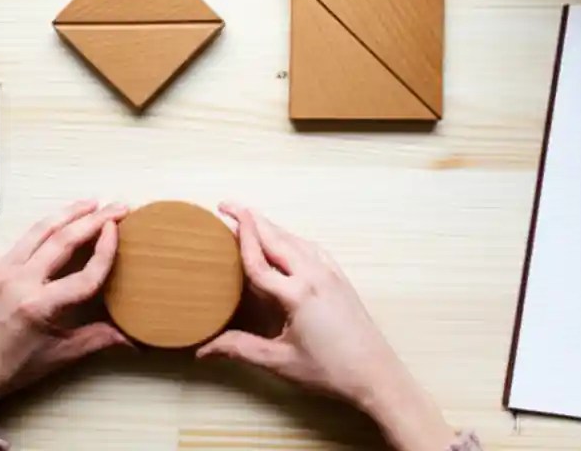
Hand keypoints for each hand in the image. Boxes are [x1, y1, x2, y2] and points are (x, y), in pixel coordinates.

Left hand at [0, 201, 130, 416]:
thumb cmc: (15, 368)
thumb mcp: (61, 356)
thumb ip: (99, 339)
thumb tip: (135, 339)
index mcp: (39, 306)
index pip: (84, 274)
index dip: (105, 250)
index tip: (119, 229)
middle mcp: (20, 282)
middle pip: (63, 241)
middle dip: (93, 220)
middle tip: (117, 207)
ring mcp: (4, 271)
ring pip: (41, 231)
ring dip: (68, 213)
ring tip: (92, 203)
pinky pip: (25, 240)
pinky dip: (47, 225)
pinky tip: (62, 219)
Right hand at [197, 204, 455, 450]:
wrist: (376, 374)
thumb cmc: (330, 371)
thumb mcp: (279, 362)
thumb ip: (240, 349)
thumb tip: (204, 349)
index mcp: (296, 294)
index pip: (259, 260)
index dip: (241, 238)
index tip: (224, 217)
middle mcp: (313, 276)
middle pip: (277, 239)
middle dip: (252, 219)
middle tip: (227, 205)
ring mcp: (330, 274)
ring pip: (295, 240)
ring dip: (272, 226)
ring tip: (251, 218)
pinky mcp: (340, 279)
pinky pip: (312, 249)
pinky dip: (293, 238)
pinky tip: (287, 241)